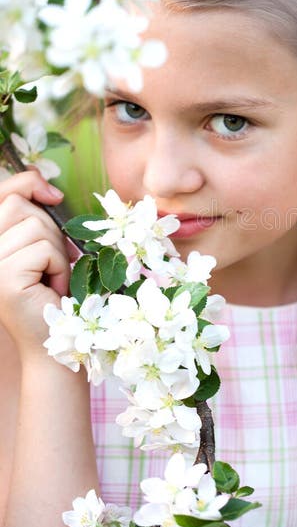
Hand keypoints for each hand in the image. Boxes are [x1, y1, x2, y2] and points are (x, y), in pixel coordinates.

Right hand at [0, 170, 71, 358]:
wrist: (52, 343)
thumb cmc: (52, 294)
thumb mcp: (42, 245)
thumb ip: (35, 215)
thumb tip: (44, 184)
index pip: (2, 192)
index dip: (27, 182)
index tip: (53, 195)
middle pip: (20, 206)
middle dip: (49, 230)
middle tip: (52, 264)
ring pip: (36, 228)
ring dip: (56, 253)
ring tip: (51, 278)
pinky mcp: (3, 278)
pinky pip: (43, 250)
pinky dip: (60, 268)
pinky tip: (54, 289)